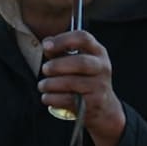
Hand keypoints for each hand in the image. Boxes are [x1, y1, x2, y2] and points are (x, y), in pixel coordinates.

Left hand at [40, 30, 126, 145]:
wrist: (104, 107)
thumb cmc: (83, 78)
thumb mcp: (76, 60)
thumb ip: (60, 51)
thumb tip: (46, 45)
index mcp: (97, 51)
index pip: (83, 38)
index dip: (63, 40)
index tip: (46, 46)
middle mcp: (102, 67)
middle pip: (81, 62)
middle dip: (57, 65)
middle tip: (44, 69)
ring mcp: (100, 86)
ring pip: (73, 83)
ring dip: (51, 84)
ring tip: (42, 85)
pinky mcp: (94, 103)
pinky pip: (70, 100)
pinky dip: (53, 98)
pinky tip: (47, 97)